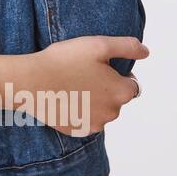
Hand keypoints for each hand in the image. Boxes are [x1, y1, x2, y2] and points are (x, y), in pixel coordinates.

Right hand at [0, 36, 148, 137]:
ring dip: (93, 101)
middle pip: (116, 99)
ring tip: (71, 85)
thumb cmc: (63, 60)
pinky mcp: (77, 131)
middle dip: (105, 88)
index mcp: (122, 92)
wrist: (30, 82)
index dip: (116, 73)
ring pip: (101, 111)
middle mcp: (113, 113)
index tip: (97, 66)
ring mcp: (95, 124)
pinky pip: (85, 120)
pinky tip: (65, 98)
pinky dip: (79, 111)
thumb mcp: (98, 45)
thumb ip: (127, 46)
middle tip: (82, 74)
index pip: (131, 83)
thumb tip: (146, 52)